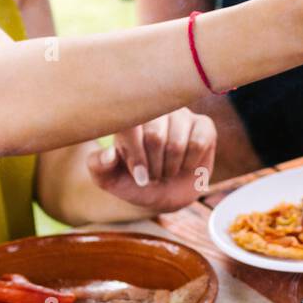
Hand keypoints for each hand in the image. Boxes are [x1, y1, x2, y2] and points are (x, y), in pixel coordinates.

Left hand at [88, 108, 215, 213]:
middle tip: (152, 175)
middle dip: (153, 166)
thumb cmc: (134, 180)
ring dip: (170, 167)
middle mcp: (156, 109)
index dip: (134, 154)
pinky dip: (189, 162)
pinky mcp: (204, 125)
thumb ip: (99, 167)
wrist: (165, 192)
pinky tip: (185, 163)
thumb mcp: (109, 179)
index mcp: (129, 115)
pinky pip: (198, 143)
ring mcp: (181, 114)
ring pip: (176, 143)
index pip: (130, 125)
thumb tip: (108, 155)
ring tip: (166, 170)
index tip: (138, 174)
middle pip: (154, 136)